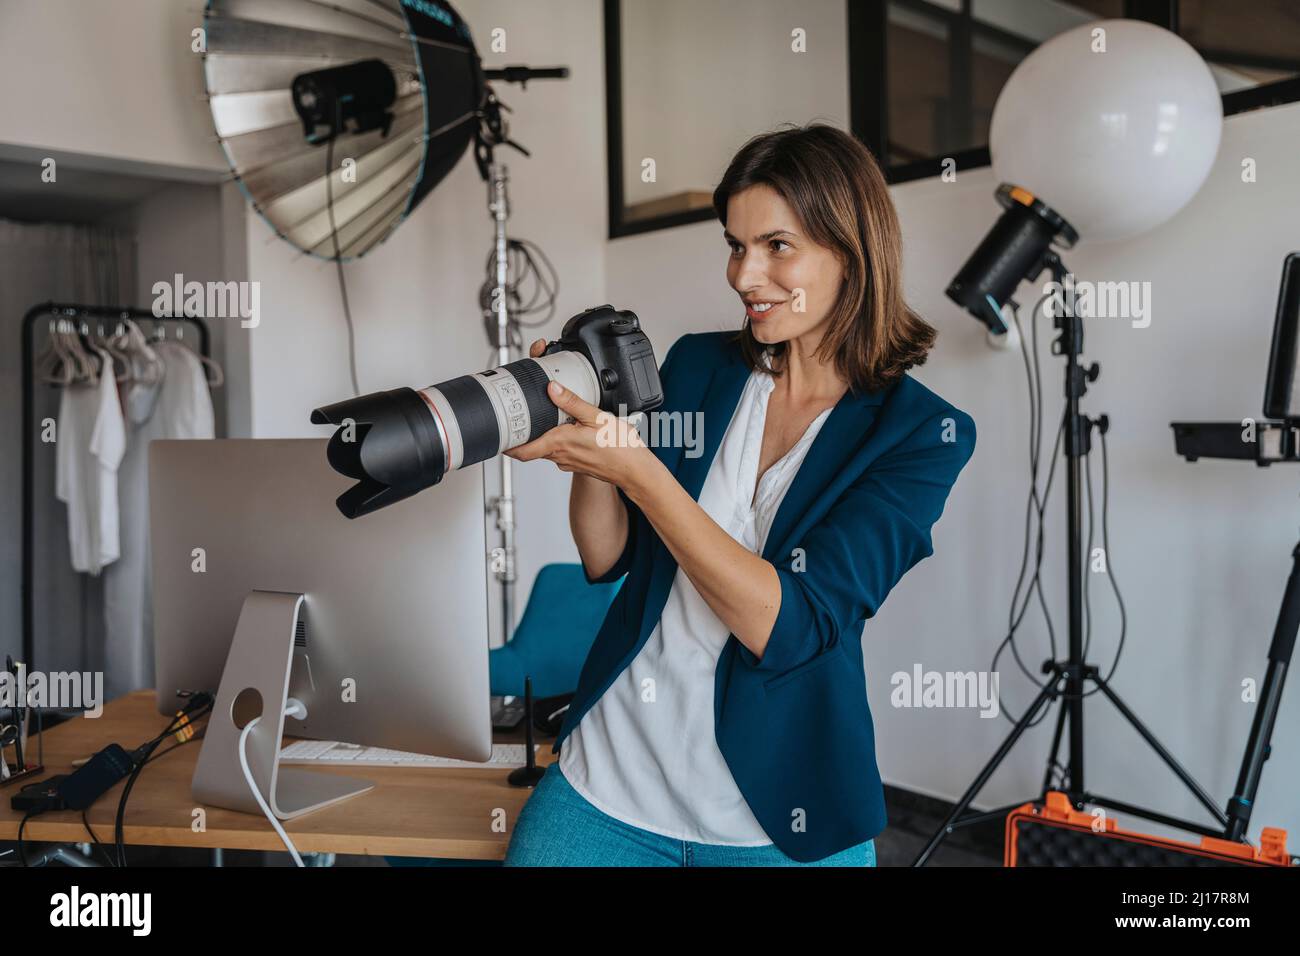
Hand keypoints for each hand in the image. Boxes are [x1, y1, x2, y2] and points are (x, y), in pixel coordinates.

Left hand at [504, 338, 652, 488]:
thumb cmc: (620, 448)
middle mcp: (560, 456)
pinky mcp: (576, 463)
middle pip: (530, 448)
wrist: (635, 470)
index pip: (521, 450)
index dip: (505, 444)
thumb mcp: (596, 416)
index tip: (497, 433)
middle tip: (517, 417)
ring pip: (544, 449)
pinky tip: (565, 429)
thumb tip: (552, 388)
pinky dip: (556, 441)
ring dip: (540, 437)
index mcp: (560, 443)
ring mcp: (567, 461)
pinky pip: (559, 452)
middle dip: (522, 434)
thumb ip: (572, 401)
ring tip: (542, 418)